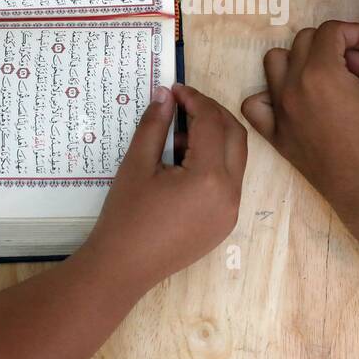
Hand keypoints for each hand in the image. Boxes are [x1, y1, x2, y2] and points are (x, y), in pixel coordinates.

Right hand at [82, 83, 246, 290]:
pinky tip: (183, 164)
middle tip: (185, 103)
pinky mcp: (224, 223)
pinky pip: (229, 182)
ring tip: (177, 138)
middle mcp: (230, 194)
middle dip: (213, 113)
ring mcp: (231, 211)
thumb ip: (154, 125)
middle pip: (236, 136)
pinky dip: (214, 163)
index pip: (212, 123)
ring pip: (236, 159)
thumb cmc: (125, 217)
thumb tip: (165, 95)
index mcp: (209, 178)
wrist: (122, 269)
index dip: (195, 100)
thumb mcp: (137, 165)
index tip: (175, 90)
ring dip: (215, 138)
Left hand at [241, 16, 358, 253]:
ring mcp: (281, 114)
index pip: (331, 31)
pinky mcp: (278, 137)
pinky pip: (257, 105)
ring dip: (302, 62)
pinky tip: (301, 103)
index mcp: (320, 74)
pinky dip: (272, 96)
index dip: (357, 34)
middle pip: (304, 42)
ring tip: (333, 81)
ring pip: (276, 64)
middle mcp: (292, 89)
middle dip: (335, 47)